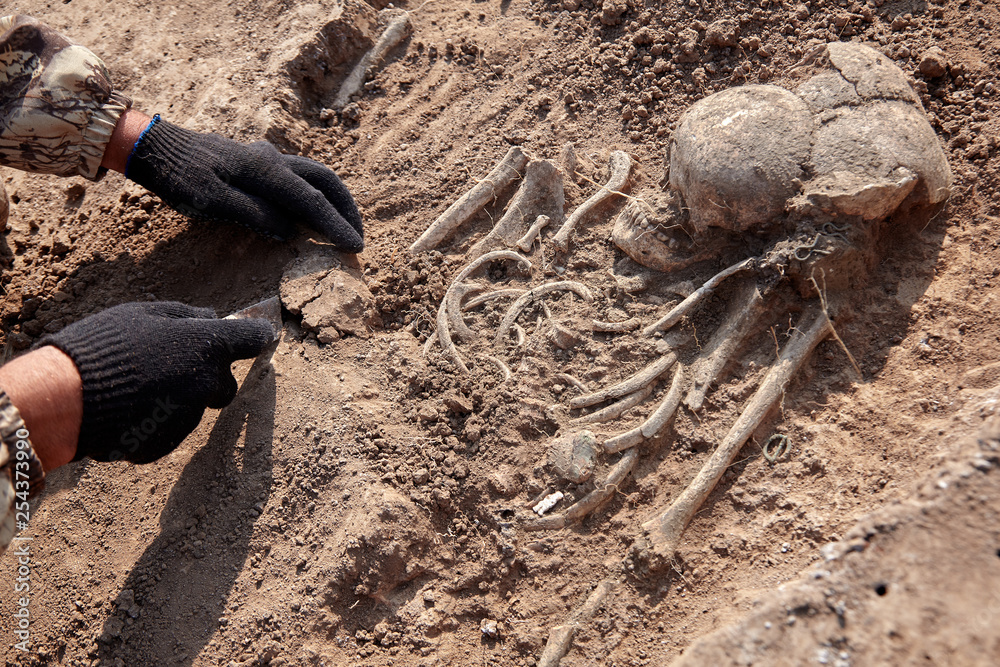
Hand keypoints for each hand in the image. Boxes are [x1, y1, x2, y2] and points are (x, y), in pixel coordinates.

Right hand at [42, 302, 273, 462]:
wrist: (64, 398)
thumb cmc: (103, 347)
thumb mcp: (143, 314)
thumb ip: (186, 316)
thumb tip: (213, 315)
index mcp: (206, 346)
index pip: (251, 340)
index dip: (255, 337)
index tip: (259, 337)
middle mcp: (205, 384)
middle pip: (224, 386)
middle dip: (208, 380)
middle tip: (172, 368)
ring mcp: (188, 417)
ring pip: (193, 408)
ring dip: (175, 399)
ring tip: (133, 388)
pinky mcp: (167, 443)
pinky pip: (167, 429)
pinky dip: (153, 421)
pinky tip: (124, 410)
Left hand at [122, 115, 363, 250]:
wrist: (155, 147)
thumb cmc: (178, 178)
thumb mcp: (211, 202)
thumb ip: (254, 214)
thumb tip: (290, 230)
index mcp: (265, 169)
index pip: (311, 201)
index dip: (335, 225)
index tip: (355, 248)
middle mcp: (273, 159)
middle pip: (326, 180)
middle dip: (346, 209)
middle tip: (358, 238)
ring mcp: (267, 157)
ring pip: (315, 175)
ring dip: (335, 200)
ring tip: (344, 225)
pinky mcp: (260, 161)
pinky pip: (300, 176)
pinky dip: (317, 194)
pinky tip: (313, 211)